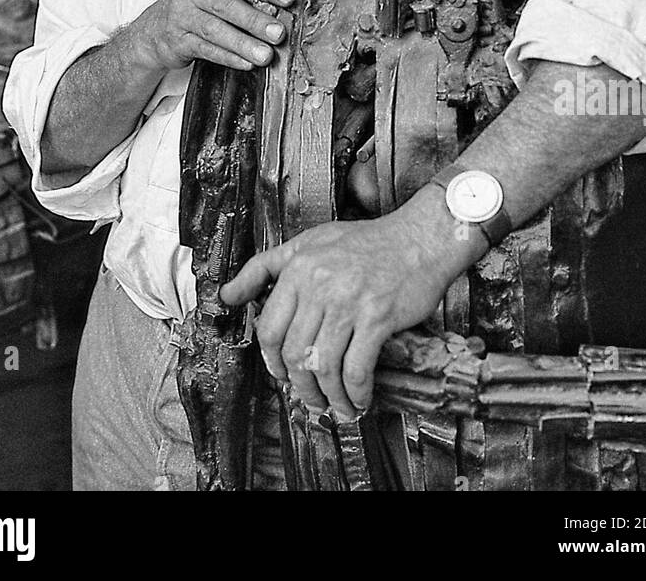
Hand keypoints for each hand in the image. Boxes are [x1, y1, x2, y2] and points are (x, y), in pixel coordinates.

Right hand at [137, 0, 299, 71]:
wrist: (156, 26)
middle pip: (225, 4)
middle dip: (254, 19)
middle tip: (279, 32)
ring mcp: (183, 16)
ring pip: (214, 30)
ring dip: (242, 43)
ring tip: (266, 55)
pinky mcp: (178, 41)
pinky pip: (205, 50)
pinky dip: (227, 57)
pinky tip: (246, 63)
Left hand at [220, 186, 474, 418]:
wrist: (420, 237)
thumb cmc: (366, 242)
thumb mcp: (309, 242)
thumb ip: (265, 267)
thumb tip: (225, 295)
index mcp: (299, 267)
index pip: (269, 328)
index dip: (273, 360)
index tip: (282, 375)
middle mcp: (319, 283)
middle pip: (295, 353)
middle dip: (301, 386)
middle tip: (311, 399)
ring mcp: (349, 301)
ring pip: (323, 365)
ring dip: (329, 396)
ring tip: (337, 407)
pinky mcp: (378, 317)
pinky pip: (357, 369)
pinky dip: (356, 393)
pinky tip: (360, 400)